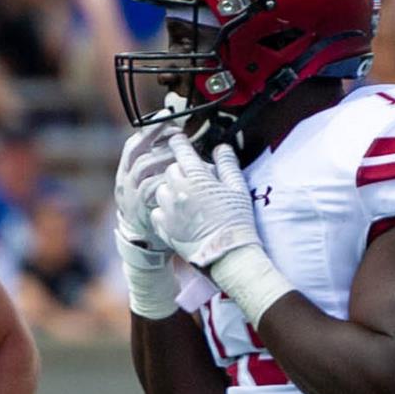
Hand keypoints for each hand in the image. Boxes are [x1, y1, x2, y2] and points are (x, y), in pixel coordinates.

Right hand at [113, 122, 174, 245]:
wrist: (143, 239)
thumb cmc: (152, 205)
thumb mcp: (148, 182)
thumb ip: (157, 164)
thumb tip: (178, 140)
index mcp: (126, 171)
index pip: (133, 143)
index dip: (149, 129)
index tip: (166, 116)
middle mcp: (125, 180)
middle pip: (137, 151)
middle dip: (157, 137)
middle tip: (178, 131)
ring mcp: (130, 193)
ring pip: (144, 166)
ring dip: (164, 156)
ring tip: (181, 152)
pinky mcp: (139, 207)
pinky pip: (150, 187)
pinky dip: (164, 178)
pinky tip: (177, 175)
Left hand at [149, 136, 294, 323]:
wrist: (227, 254)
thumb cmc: (236, 220)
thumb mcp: (237, 188)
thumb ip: (227, 165)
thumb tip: (221, 148)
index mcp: (196, 179)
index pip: (180, 151)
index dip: (178, 142)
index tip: (177, 139)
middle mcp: (177, 192)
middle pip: (169, 170)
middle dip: (178, 169)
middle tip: (190, 175)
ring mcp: (168, 210)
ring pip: (160, 189)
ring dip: (169, 189)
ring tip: (184, 196)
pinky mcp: (163, 227)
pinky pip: (157, 211)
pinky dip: (164, 210)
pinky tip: (177, 213)